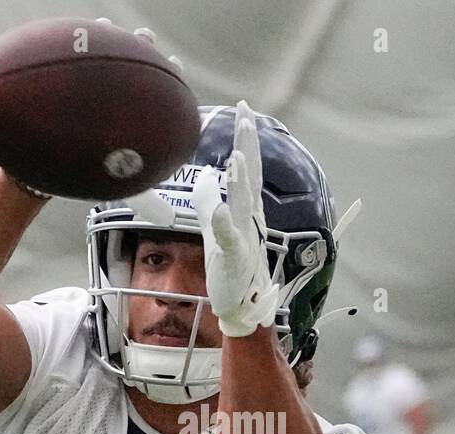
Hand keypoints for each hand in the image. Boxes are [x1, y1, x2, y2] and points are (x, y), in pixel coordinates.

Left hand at [191, 100, 276, 338]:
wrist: (238, 305)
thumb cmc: (229, 268)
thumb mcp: (215, 228)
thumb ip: (208, 201)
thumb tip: (205, 175)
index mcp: (245, 209)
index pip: (245, 166)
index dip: (244, 138)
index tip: (242, 108)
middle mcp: (248, 218)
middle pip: (249, 175)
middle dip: (247, 146)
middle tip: (247, 116)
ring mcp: (244, 236)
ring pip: (242, 202)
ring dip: (240, 178)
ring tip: (235, 155)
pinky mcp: (234, 257)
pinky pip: (230, 238)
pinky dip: (225, 223)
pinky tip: (222, 209)